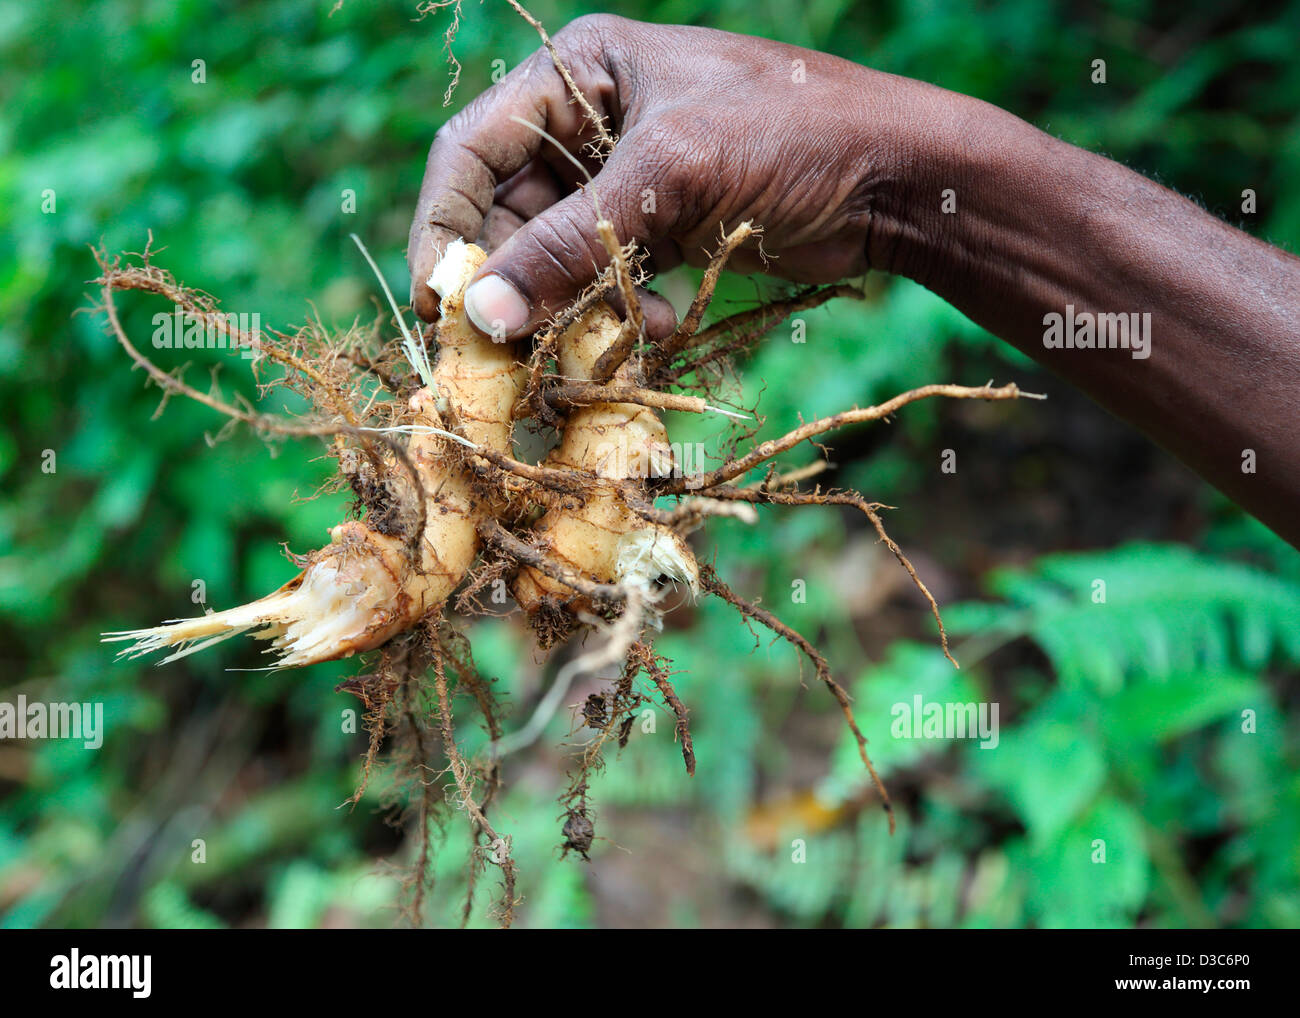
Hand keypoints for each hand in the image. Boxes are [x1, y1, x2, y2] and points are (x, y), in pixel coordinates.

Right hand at [407, 14, 919, 335]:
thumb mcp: (669, 178)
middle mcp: (590, 126)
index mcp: (578, 74)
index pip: (470, 151)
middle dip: (515, 285)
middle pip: (508, 217)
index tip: (439, 303)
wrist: (895, 178)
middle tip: (510, 352)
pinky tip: (650, 327)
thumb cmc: (789, 137)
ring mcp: (626, 184)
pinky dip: (614, 315)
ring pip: (555, 262)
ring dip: (570, 309)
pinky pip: (602, 285)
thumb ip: (570, 244)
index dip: (445, 227)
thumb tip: (480, 315)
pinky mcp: (659, 233)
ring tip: (605, 338)